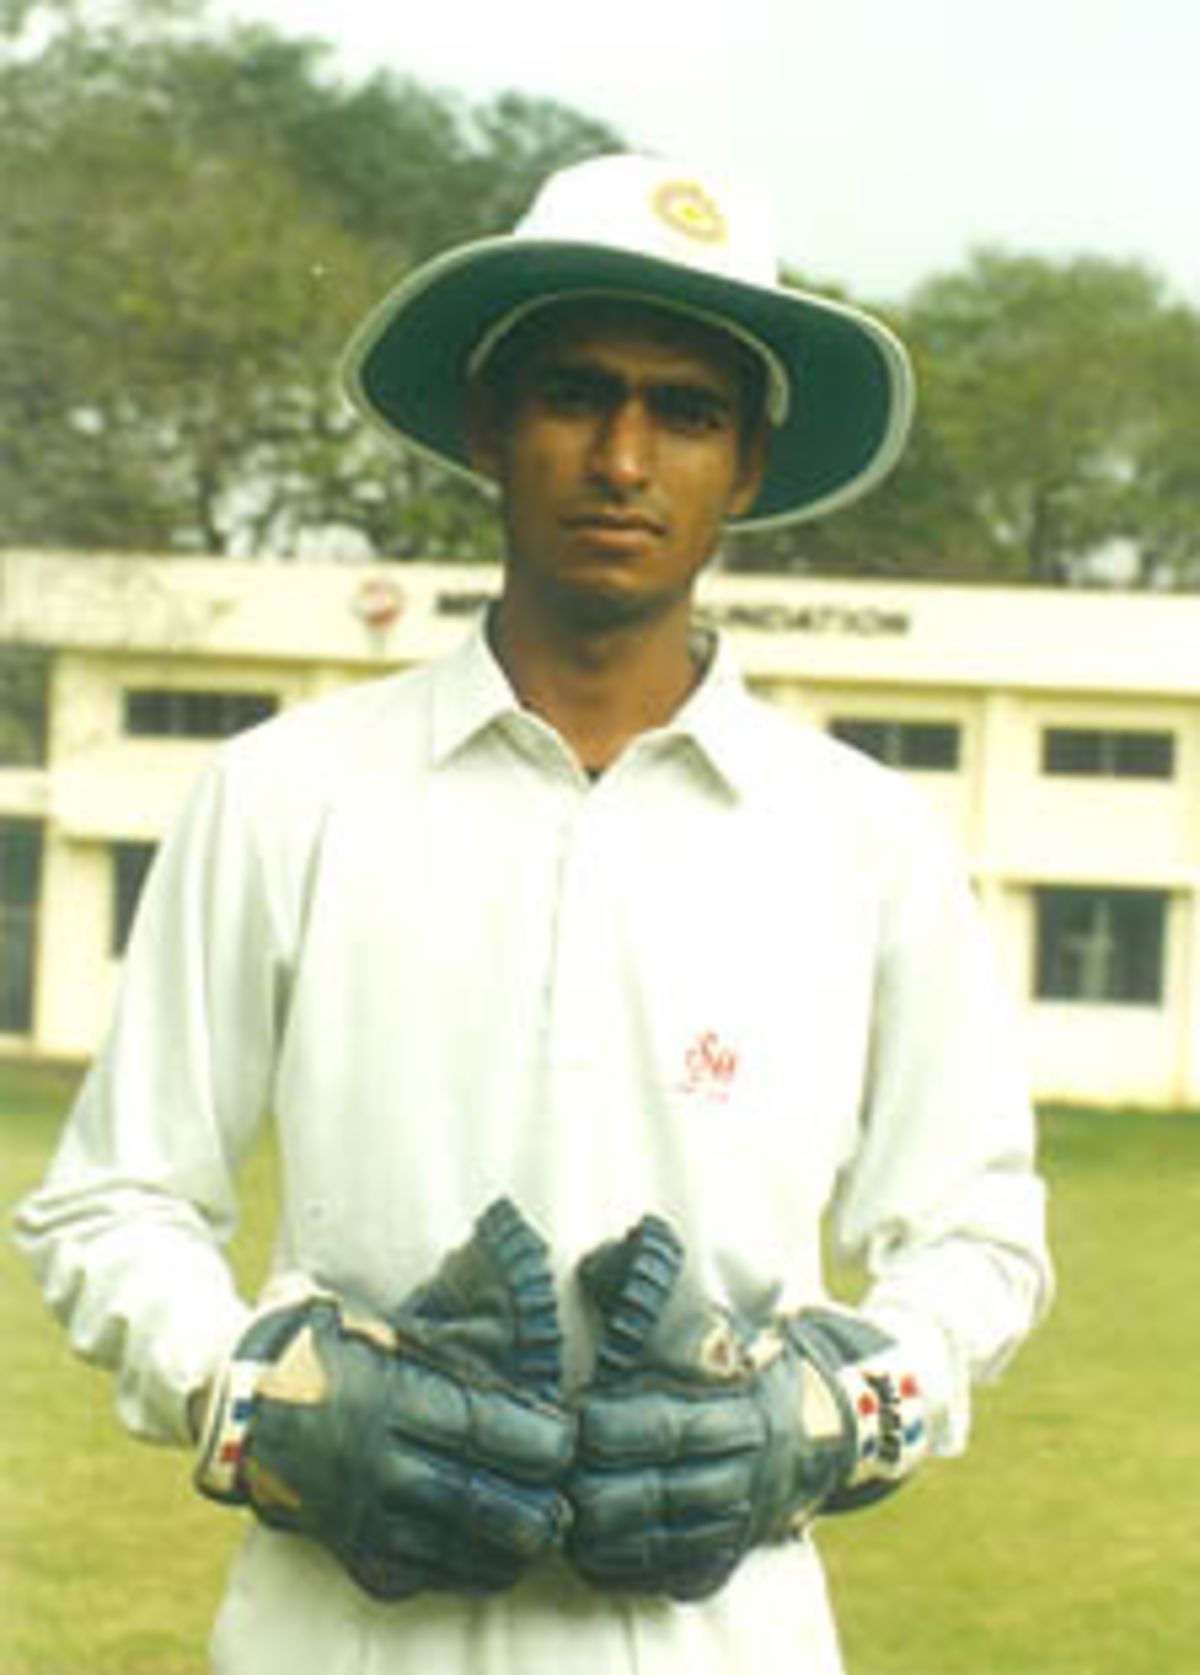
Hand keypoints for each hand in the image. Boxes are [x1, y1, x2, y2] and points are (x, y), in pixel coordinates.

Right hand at [196, 1199, 573, 1598]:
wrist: (238, 1413)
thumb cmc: (327, 1355)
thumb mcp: (388, 1334)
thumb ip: (451, 1358)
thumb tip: (524, 1379)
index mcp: (392, 1399)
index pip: (486, 1430)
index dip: (540, 1441)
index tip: (569, 1439)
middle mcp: (381, 1464)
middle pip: (480, 1499)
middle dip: (538, 1508)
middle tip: (570, 1504)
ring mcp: (365, 1515)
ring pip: (456, 1548)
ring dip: (511, 1548)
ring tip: (544, 1535)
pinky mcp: (353, 1551)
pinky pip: (421, 1574)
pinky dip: (465, 1571)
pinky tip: (494, 1561)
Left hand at [566, 1215, 926, 1599]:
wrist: (827, 1422)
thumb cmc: (746, 1365)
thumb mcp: (717, 1322)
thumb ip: (653, 1296)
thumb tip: (594, 1263)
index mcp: (737, 1407)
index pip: (670, 1424)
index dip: (616, 1426)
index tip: (575, 1417)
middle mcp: (744, 1468)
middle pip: (665, 1493)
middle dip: (603, 1492)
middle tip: (556, 1481)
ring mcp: (741, 1517)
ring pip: (669, 1542)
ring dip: (609, 1539)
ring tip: (563, 1523)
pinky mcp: (733, 1552)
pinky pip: (681, 1574)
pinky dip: (635, 1573)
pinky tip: (593, 1559)